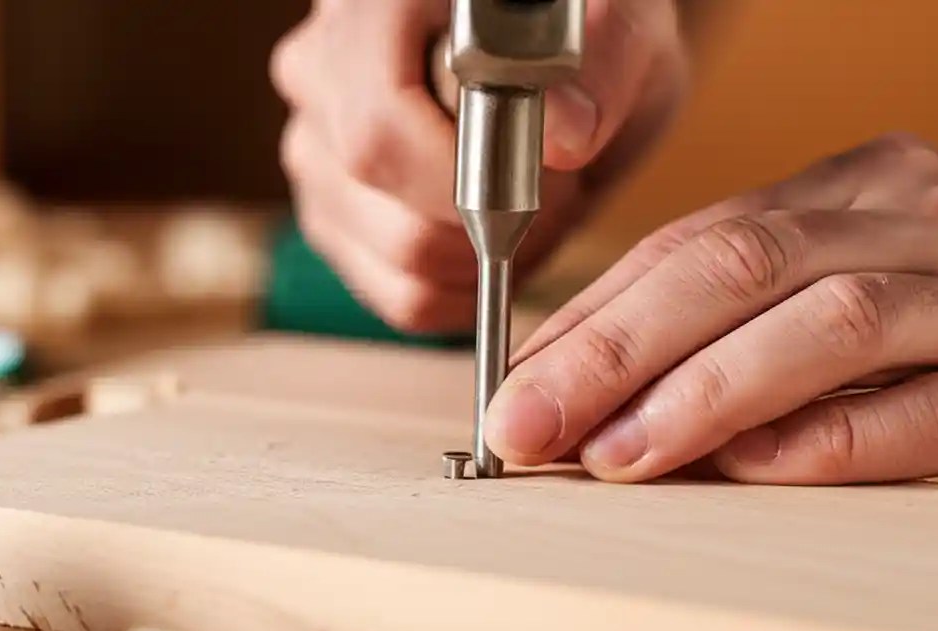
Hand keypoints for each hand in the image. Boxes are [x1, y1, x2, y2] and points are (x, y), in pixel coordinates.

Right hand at [270, 0, 687, 332]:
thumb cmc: (580, 32)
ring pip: (394, 257)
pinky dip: (470, 290)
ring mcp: (312, 146)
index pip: (379, 125)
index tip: (548, 179)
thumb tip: (563, 134)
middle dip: (492, 218)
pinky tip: (503, 239)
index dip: (465, 176)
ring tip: (533, 204)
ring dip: (490, 255)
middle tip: (559, 188)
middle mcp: (319, 69)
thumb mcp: (625, 20)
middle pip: (379, 195)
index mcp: (373, 5)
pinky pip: (399, 295)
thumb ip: (606, 55)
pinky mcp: (329, 214)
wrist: (551, 56)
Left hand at [485, 133, 937, 484]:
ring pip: (829, 321)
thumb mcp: (822, 280)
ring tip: (620, 453)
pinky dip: (838, 437)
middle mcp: (910, 216)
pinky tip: (758, 466)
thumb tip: (579, 392)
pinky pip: (934, 403)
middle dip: (616, 352)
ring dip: (707, 394)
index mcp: (844, 191)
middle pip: (739, 268)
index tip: (513, 387)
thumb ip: (721, 320)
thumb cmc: (934, 308)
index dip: (591, 320)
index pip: (689, 244)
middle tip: (531, 424)